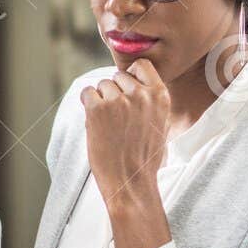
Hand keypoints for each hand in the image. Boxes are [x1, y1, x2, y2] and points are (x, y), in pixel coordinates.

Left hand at [81, 57, 169, 210]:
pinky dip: (87, 105)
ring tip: (109, 125)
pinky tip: (96, 122)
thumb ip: (151, 101)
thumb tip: (136, 83)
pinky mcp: (98, 109)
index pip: (142, 65)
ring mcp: (118, 101)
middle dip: (115, 92)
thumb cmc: (145, 157)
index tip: (127, 89)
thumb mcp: (160, 124)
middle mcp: (140, 94)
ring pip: (102, 86)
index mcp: (160, 96)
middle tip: (118, 118)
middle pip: (119, 76)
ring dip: (101, 101)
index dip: (131, 75)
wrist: (131, 182)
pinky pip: (87, 93)